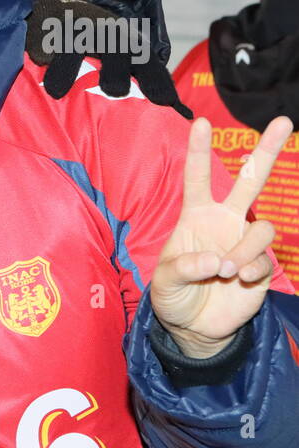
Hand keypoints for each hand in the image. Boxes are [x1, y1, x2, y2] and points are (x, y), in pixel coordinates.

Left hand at [151, 115, 293, 357]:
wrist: (194, 326)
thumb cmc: (173, 294)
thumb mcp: (164, 281)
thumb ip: (184, 268)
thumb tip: (217, 261)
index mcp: (196, 216)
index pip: (197, 178)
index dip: (199, 150)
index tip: (200, 122)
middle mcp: (225, 222)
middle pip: (250, 181)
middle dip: (267, 151)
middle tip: (283, 121)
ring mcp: (245, 241)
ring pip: (262, 227)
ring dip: (245, 249)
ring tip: (226, 270)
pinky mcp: (261, 265)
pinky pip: (264, 259)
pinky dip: (251, 269)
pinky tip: (237, 280)